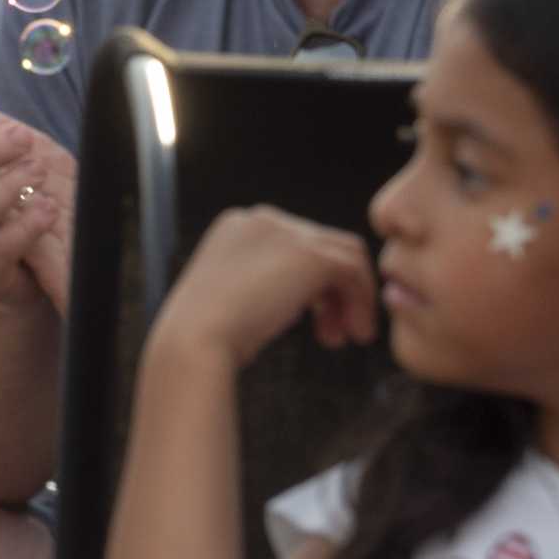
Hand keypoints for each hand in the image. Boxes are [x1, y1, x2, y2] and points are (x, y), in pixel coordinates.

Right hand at [151, 206, 378, 370]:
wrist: (196, 338)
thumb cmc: (207, 331)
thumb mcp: (235, 294)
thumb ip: (266, 281)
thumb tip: (311, 295)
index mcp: (237, 226)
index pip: (294, 242)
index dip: (312, 282)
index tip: (316, 320)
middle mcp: (261, 219)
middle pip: (322, 245)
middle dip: (333, 291)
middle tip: (335, 333)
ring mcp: (286, 233)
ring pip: (345, 254)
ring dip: (354, 297)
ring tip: (350, 337)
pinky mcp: (310, 255)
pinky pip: (353, 272)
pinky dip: (361, 302)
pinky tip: (355, 334)